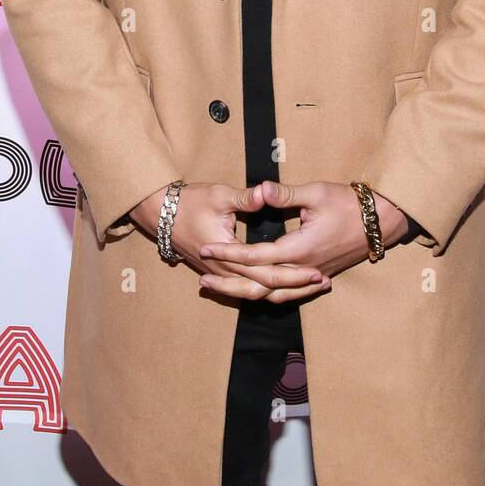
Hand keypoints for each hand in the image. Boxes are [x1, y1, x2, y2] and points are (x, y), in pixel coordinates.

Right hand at [128, 182, 332, 302]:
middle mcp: (224, 271)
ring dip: (284, 292)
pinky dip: (267, 291)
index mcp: (227, 254)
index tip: (317, 269)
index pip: (266, 271)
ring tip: (311, 287)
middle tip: (322, 282)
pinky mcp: (219, 273)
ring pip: (256, 294)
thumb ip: (246, 198)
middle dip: (295, 287)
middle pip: (265, 288)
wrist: (162, 214)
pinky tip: (285, 288)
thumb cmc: (190, 202)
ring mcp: (220, 275)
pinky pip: (246, 289)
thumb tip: (266, 191)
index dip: (293, 272)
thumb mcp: (219, 195)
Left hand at [197, 179, 410, 302]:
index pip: (255, 255)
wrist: (380, 221)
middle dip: (228, 283)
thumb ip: (285, 194)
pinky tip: (255, 293)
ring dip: (245, 294)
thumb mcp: (316, 193)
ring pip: (273, 296)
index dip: (228, 253)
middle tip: (202, 280)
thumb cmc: (348, 203)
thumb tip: (260, 188)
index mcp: (298, 248)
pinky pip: (288, 295)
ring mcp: (311, 276)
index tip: (206, 249)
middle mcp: (303, 268)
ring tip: (221, 290)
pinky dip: (268, 297)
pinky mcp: (318, 276)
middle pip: (259, 284)